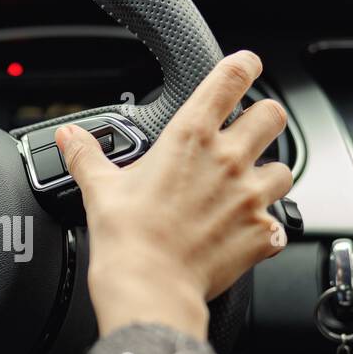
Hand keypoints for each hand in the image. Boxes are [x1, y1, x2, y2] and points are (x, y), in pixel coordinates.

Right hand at [57, 50, 292, 340]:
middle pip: (273, 115)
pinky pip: (278, 224)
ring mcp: (250, 196)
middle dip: (263, 120)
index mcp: (190, 137)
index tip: (243, 67)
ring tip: (247, 189)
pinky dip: (265, 229)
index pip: (230, 78)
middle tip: (247, 133)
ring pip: (283, 169)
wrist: (149, 287)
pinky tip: (245, 233)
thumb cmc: (126, 237)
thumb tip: (69, 136)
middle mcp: (228, 160)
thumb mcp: (99, 188)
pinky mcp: (262, 232)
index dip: (242, 66)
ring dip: (268, 176)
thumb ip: (87, 154)